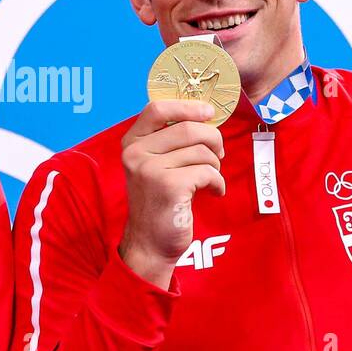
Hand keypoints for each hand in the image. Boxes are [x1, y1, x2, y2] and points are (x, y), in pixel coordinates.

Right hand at [119, 99, 226, 286]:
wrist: (150, 243)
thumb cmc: (160, 203)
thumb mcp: (155, 166)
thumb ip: (170, 143)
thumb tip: (205, 117)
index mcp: (132, 143)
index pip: (158, 108)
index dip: (188, 106)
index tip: (209, 112)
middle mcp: (136, 153)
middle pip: (188, 128)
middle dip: (213, 140)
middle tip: (219, 155)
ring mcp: (150, 170)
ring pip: (202, 151)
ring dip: (215, 166)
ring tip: (210, 180)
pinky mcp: (169, 186)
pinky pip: (208, 172)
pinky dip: (218, 183)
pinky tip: (213, 192)